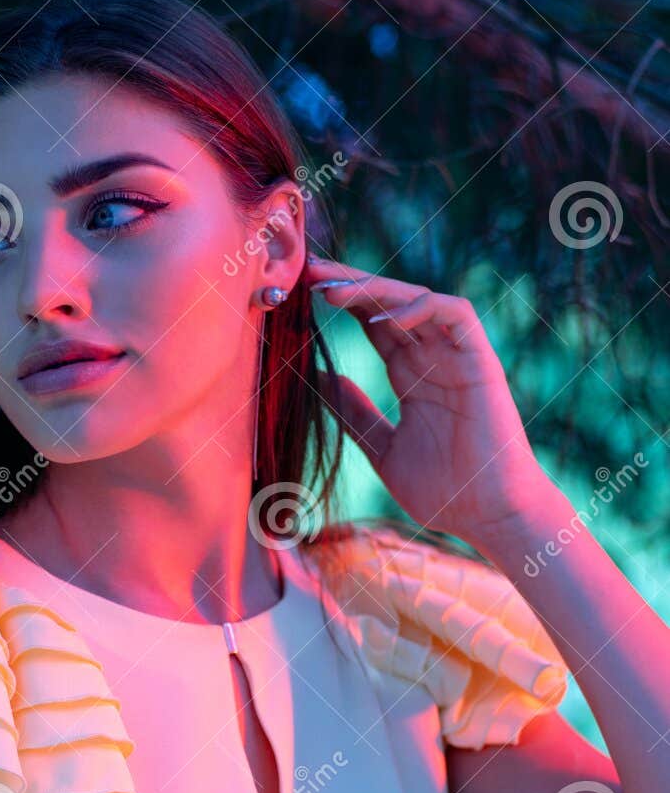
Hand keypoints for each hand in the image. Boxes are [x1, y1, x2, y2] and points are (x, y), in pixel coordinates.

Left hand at [304, 255, 552, 548]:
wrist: (489, 518)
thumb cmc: (444, 491)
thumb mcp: (382, 448)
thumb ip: (353, 412)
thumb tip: (316, 378)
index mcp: (411, 376)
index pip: (375, 324)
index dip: (345, 304)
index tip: (303, 295)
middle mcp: (434, 359)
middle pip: (391, 304)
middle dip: (352, 284)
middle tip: (310, 274)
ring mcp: (457, 358)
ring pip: (418, 300)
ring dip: (377, 289)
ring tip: (335, 292)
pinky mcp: (481, 362)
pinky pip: (456, 314)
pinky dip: (422, 307)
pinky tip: (387, 317)